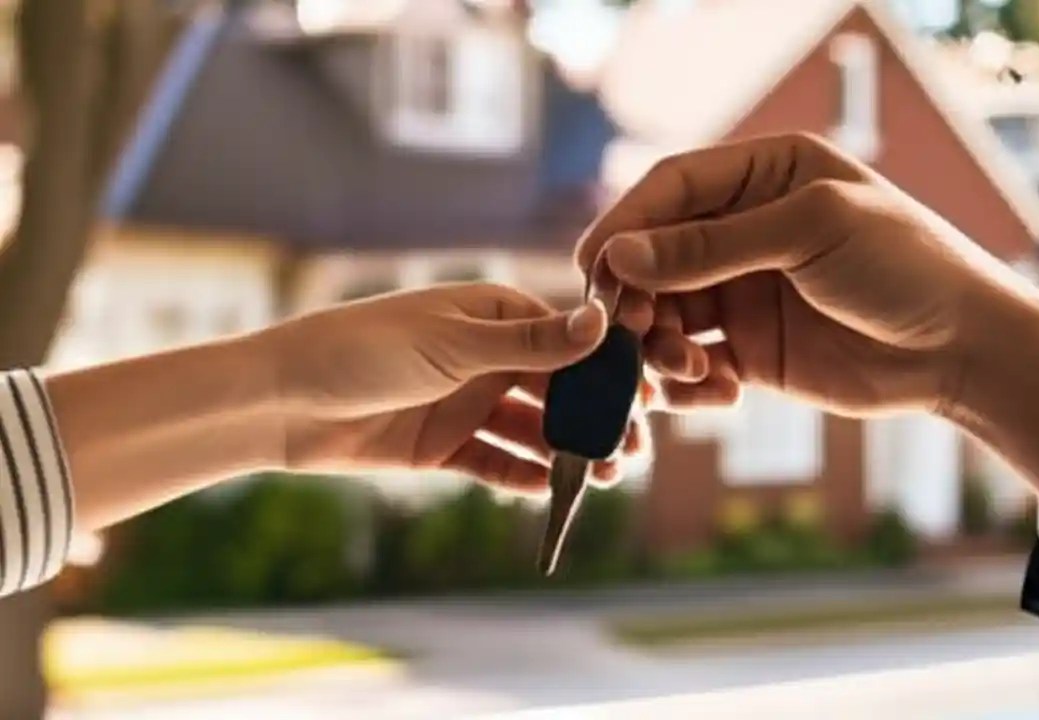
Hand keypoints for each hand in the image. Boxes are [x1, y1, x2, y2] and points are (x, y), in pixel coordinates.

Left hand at [264, 283, 645, 493]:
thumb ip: (531, 344)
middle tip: (630, 451)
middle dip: (596, 419)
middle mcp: (487, 357)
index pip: (569, 341)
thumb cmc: (363, 351)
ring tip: (600, 476)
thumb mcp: (455, 345)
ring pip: (533, 431)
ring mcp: (466, 402)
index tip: (644, 400)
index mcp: (494, 314)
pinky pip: (496, 463)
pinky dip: (523, 477)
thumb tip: (602, 322)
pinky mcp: (443, 445)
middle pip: (558, 390)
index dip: (608, 371)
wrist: (282, 401)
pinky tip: (549, 490)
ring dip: (567, 452)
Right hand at [575, 133, 1038, 516]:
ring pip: (662, 315)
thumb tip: (620, 256)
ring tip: (686, 370)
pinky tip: (718, 393)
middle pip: (653, 257)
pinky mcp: (749, 352)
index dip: (624, 225)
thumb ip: (712, 245)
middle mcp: (744, 231)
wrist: (964, 348)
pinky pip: (690, 366)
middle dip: (633, 297)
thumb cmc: (904, 265)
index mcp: (762, 176)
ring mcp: (742, 293)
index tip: (594, 267)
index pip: (669, 189)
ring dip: (656, 347)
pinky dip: (687, 385)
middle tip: (626, 334)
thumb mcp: (810, 233)